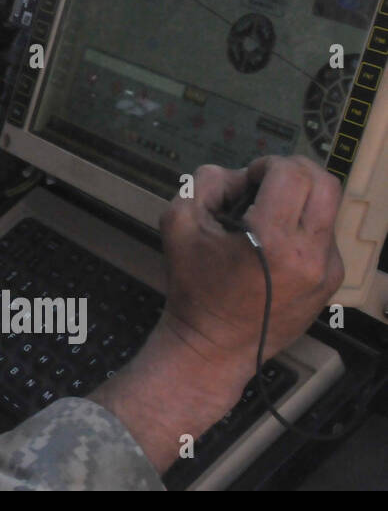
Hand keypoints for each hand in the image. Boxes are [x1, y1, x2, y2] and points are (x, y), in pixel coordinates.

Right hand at [158, 156, 343, 375]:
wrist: (213, 346)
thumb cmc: (193, 288)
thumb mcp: (178, 223)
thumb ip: (205, 182)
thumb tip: (240, 176)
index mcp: (273, 240)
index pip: (292, 173)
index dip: (267, 164)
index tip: (248, 179)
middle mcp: (311, 254)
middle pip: (325, 183)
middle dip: (294, 173)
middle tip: (266, 185)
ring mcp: (327, 270)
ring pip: (328, 209)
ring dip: (300, 201)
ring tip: (267, 220)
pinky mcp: (332, 283)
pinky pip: (326, 237)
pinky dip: (303, 229)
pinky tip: (275, 247)